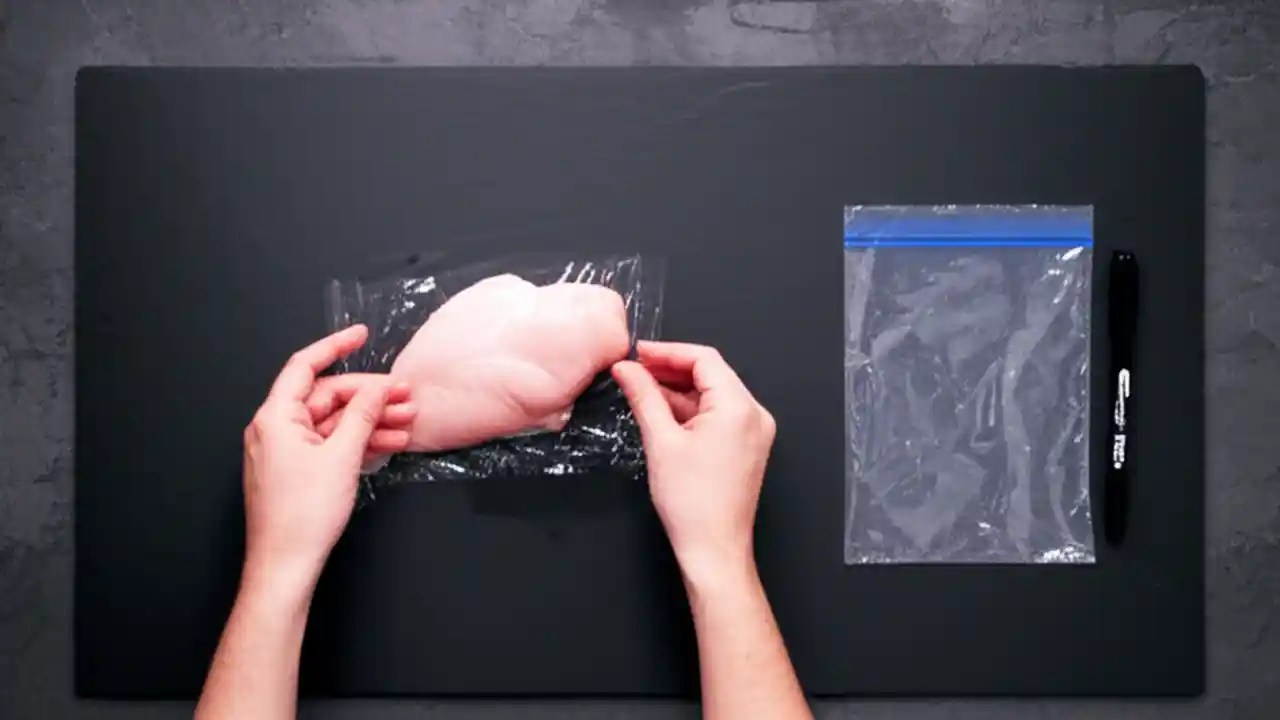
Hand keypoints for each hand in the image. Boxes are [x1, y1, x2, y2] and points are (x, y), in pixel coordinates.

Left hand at [241, 325, 415, 585]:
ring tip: (407, 422)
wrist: (285, 566)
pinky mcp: (297, 472)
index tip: (362, 335)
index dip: (335, 346)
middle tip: (405, 395)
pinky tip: (388, 443)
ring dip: (370, 420)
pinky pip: (330, 445)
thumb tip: (377, 388)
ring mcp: (286, 452)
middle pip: (327, 397)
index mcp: (275, 418)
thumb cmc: (303, 516)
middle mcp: (275, 430)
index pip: (306, 366)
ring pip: (333, 423)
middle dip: (368, 395)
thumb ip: (362, 415)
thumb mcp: (342, 456)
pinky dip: (357, 442)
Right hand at [612, 342, 775, 582]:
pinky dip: (691, 410)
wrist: (714, 549)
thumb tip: (627, 369)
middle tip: (635, 369)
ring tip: (642, 388)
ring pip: (713, 395)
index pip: (704, 359)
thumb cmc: (692, 504)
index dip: (667, 351)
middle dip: (671, 368)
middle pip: (711, 374)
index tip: (638, 353)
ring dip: (679, 390)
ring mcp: (754, 432)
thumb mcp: (660, 441)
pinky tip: (662, 411)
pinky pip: (719, 415)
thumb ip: (644, 397)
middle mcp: (754, 415)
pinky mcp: (747, 447)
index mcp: (739, 408)